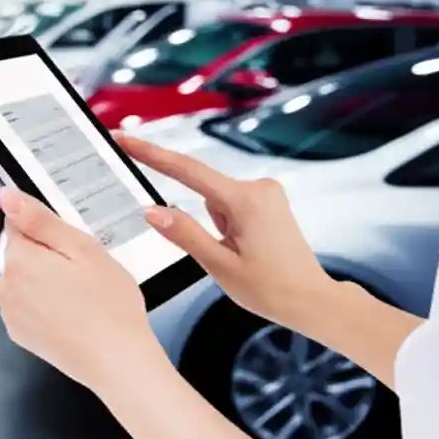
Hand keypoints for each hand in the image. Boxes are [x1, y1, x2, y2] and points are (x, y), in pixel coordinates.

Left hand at [0, 187, 161, 388]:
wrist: (117, 362)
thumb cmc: (108, 306)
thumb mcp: (81, 249)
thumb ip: (39, 220)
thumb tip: (7, 195)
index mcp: (19, 259)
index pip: (19, 224)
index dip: (50, 232)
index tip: (72, 247)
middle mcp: (5, 286)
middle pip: (23, 253)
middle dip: (49, 257)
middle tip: (84, 274)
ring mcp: (10, 313)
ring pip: (26, 280)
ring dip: (47, 282)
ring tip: (82, 297)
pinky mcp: (20, 334)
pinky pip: (29, 306)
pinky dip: (46, 306)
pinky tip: (73, 316)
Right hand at [114, 133, 334, 328]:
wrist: (312, 300)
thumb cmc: (271, 288)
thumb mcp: (219, 265)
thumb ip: (183, 234)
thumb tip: (151, 211)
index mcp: (245, 200)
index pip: (187, 170)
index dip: (151, 154)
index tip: (126, 139)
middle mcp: (258, 187)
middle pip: (203, 193)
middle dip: (204, 224)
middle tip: (228, 255)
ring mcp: (266, 192)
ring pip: (215, 202)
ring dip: (216, 227)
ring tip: (243, 257)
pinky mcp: (268, 200)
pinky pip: (229, 205)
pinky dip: (226, 224)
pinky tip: (247, 248)